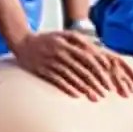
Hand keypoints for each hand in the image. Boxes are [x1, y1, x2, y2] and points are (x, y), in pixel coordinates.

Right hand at [13, 31, 132, 100]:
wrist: (22, 42)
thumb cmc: (47, 39)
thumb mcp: (64, 34)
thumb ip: (80, 40)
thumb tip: (98, 49)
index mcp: (68, 42)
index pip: (88, 56)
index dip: (100, 67)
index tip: (110, 77)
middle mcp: (61, 51)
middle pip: (83, 68)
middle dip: (96, 81)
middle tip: (106, 92)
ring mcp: (52, 61)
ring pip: (72, 77)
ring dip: (85, 88)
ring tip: (95, 97)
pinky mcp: (43, 70)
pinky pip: (58, 81)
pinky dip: (68, 88)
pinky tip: (77, 96)